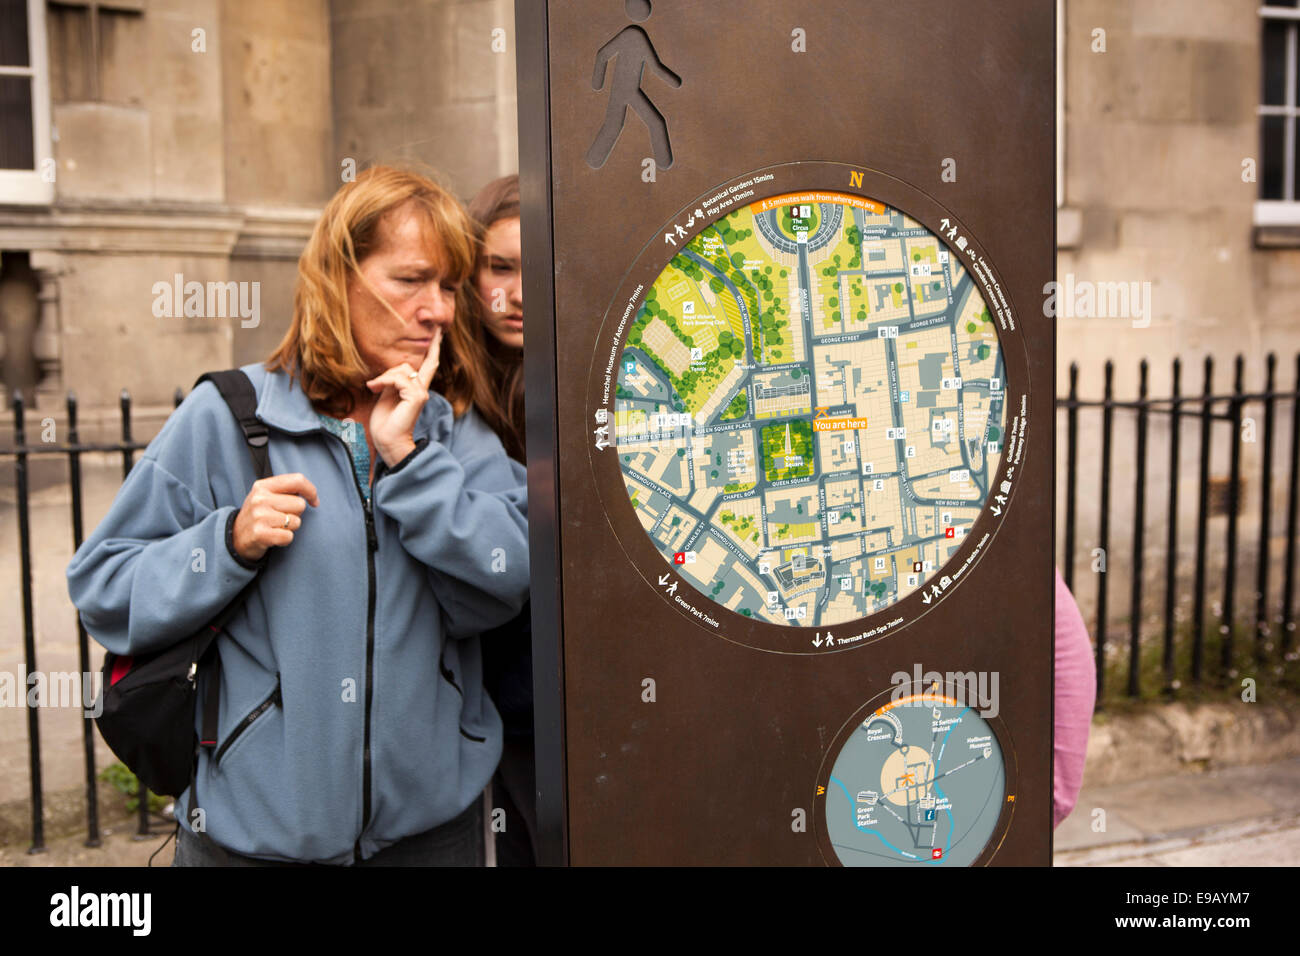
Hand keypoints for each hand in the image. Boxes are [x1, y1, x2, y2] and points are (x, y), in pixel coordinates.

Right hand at [232, 472, 319, 561]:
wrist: (235, 537)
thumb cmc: (258, 515)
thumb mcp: (266, 496)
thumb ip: (285, 490)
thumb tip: (311, 495)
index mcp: (263, 486)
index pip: (297, 480)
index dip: (311, 491)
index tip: (314, 501)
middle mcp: (260, 499)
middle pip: (300, 504)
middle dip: (296, 514)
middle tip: (281, 518)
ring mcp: (259, 516)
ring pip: (296, 521)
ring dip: (290, 528)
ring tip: (275, 527)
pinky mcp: (260, 534)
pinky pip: (289, 536)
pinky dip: (285, 540)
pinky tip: (274, 537)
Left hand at [365, 327, 441, 465]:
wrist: (388, 441)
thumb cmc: (385, 422)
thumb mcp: (386, 395)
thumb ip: (392, 381)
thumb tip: (391, 373)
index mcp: (417, 389)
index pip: (429, 364)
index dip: (434, 347)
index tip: (438, 332)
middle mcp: (422, 389)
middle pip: (409, 365)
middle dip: (389, 373)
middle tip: (374, 387)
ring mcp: (421, 393)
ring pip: (401, 370)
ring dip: (383, 378)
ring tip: (373, 390)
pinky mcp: (416, 397)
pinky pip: (398, 379)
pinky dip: (384, 382)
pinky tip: (375, 389)